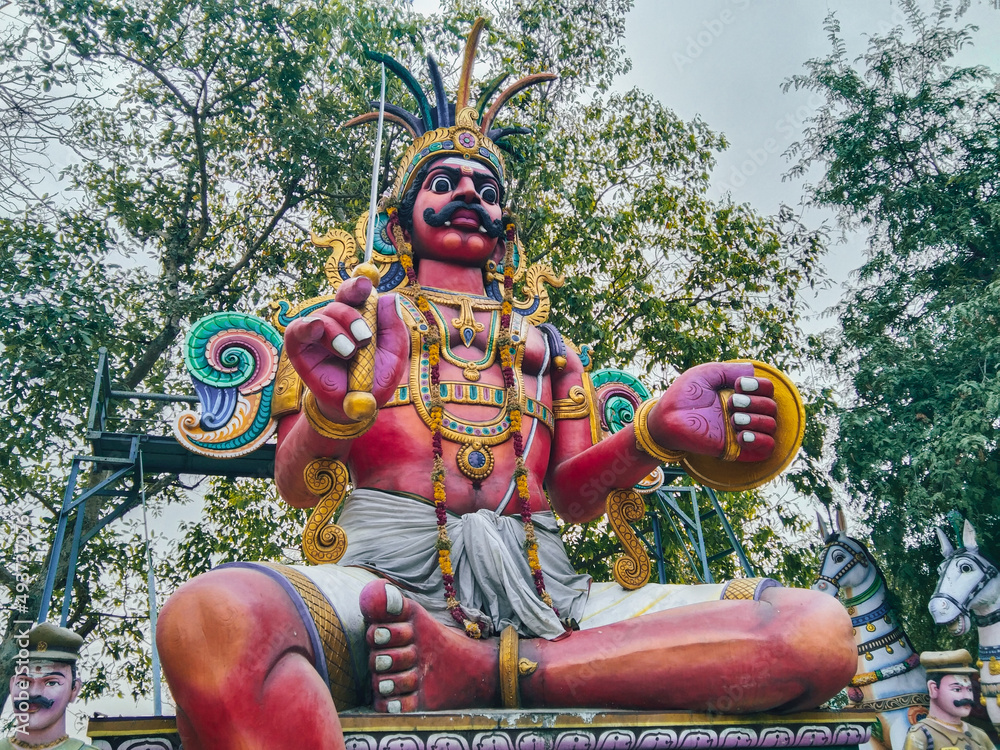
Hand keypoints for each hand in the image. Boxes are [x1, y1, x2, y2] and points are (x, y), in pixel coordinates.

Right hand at [283, 276, 408, 423]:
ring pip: (324, 315)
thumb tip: (389, 297)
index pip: (358, 293)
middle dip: (351, 311)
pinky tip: (315, 328)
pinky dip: (305, 326)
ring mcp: (318, 331)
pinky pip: (297, 329)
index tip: (365, 286)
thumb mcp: (394, 354)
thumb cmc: (376, 377)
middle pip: (340, 297)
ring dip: (338, 332)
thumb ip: (394, 328)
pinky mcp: (299, 347)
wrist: (357, 405)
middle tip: (365, 335)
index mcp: (361, 315)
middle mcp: (338, 319)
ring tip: (350, 353)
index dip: (359, 285)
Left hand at [650, 362, 776, 461]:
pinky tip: (741, 435)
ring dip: (755, 419)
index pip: (767, 389)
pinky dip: (760, 439)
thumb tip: (753, 371)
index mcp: (740, 393)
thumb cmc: (684, 395)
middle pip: (772, 406)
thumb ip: (730, 370)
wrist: (667, 418)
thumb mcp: (707, 374)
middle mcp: (744, 411)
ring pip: (771, 425)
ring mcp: (742, 430)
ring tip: (733, 418)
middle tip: (731, 403)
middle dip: (754, 402)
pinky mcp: (737, 448)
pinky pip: (767, 448)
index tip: (738, 385)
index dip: (760, 385)